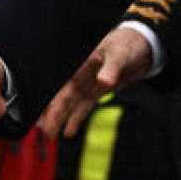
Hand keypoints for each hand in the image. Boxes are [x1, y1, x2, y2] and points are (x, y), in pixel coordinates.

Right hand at [36, 25, 152, 138]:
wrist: (140, 48)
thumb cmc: (126, 45)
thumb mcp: (119, 55)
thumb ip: (111, 69)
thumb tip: (104, 82)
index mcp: (80, 64)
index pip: (61, 83)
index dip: (49, 97)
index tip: (40, 110)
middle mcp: (79, 75)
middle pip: (62, 96)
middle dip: (51, 113)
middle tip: (42, 129)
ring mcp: (86, 84)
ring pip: (69, 104)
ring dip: (60, 119)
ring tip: (50, 134)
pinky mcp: (95, 92)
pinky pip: (83, 108)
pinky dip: (76, 119)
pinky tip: (68, 132)